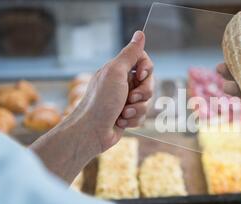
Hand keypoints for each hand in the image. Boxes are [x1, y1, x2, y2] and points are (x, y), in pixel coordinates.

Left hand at [68, 30, 153, 152]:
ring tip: (122, 114)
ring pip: (147, 101)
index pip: (143, 61)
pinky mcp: (127, 116)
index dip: (146, 68)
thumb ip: (130, 54)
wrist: (91, 132)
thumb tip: (140, 33)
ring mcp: (124, 101)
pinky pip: (142, 116)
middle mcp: (121, 84)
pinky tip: (120, 122)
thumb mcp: (116, 72)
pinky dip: (133, 120)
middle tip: (130, 98)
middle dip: (143, 93)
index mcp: (117, 70)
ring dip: (137, 109)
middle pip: (148, 82)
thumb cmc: (101, 102)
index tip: (140, 75)